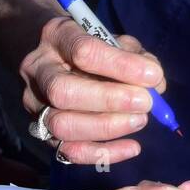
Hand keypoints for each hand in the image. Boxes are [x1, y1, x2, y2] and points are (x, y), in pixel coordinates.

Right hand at [20, 17, 165, 165]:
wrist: (58, 57)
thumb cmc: (93, 45)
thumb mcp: (114, 39)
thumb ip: (135, 57)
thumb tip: (155, 85)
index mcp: (56, 36)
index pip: (83, 51)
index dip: (120, 65)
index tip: (152, 74)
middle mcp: (38, 70)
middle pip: (62, 92)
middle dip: (109, 100)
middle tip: (145, 103)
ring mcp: (34, 104)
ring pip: (62, 125)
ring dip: (106, 127)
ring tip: (139, 120)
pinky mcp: (43, 132)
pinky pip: (69, 151)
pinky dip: (104, 153)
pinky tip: (132, 147)